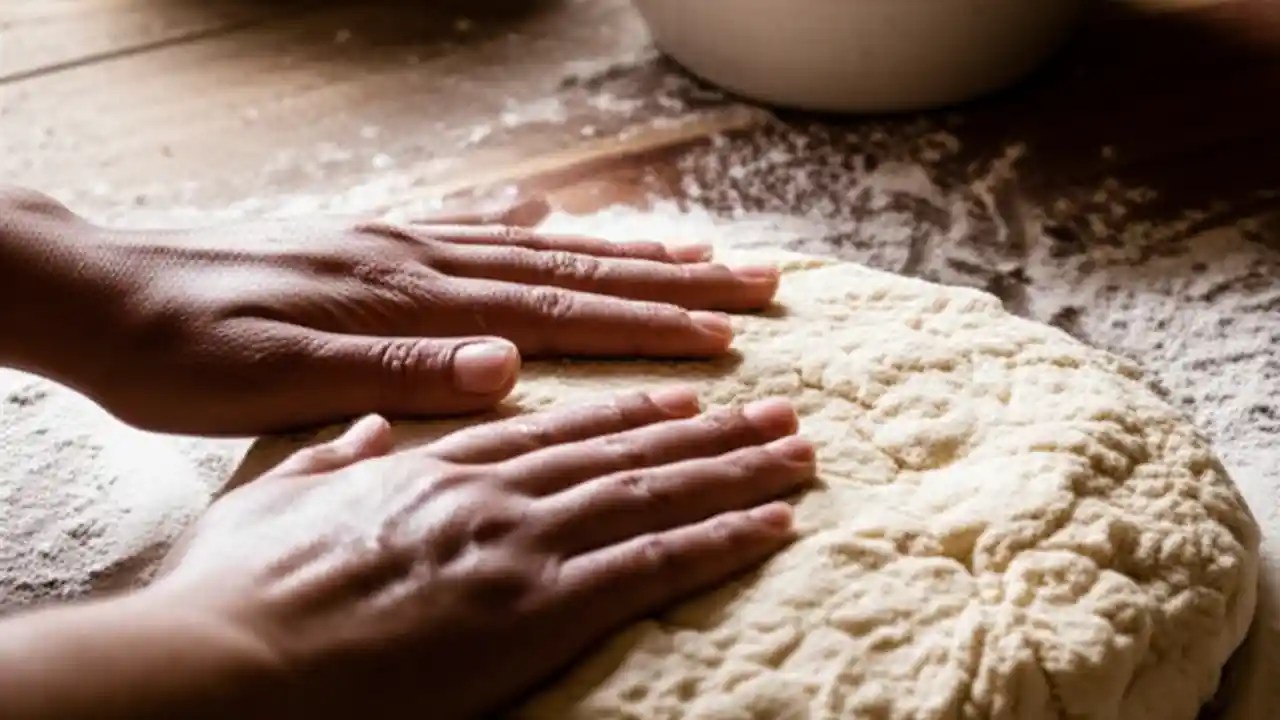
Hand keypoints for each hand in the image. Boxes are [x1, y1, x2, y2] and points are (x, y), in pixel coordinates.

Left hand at [4, 189, 778, 433]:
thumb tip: (508, 363)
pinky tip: (554, 212)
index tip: (727, 338)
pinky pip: (470, 224)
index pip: (559, 315)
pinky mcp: (373, 240)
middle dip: (672, 283)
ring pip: (539, 245)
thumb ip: (396, 373)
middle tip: (757, 286)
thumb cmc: (186, 355)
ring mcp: (400, 243)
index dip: (648, 326)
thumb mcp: (276, 383)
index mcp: (409, 304)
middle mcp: (421, 261)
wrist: (105, 293)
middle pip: (573, 270)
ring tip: (695, 254)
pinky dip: (526, 221)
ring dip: (623, 252)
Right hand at [152, 389, 813, 718]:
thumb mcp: (275, 500)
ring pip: (657, 492)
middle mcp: (494, 491)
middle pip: (628, 450)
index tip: (688, 394)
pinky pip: (655, 564)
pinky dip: (724, 538)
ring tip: (798, 451)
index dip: (635, 410)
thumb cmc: (238, 593)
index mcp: (437, 466)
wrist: (226, 662)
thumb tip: (370, 430)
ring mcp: (521, 544)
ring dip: (738, 469)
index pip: (560, 426)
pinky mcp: (539, 609)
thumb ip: (335, 456)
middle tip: (778, 410)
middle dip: (713, 429)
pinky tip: (775, 522)